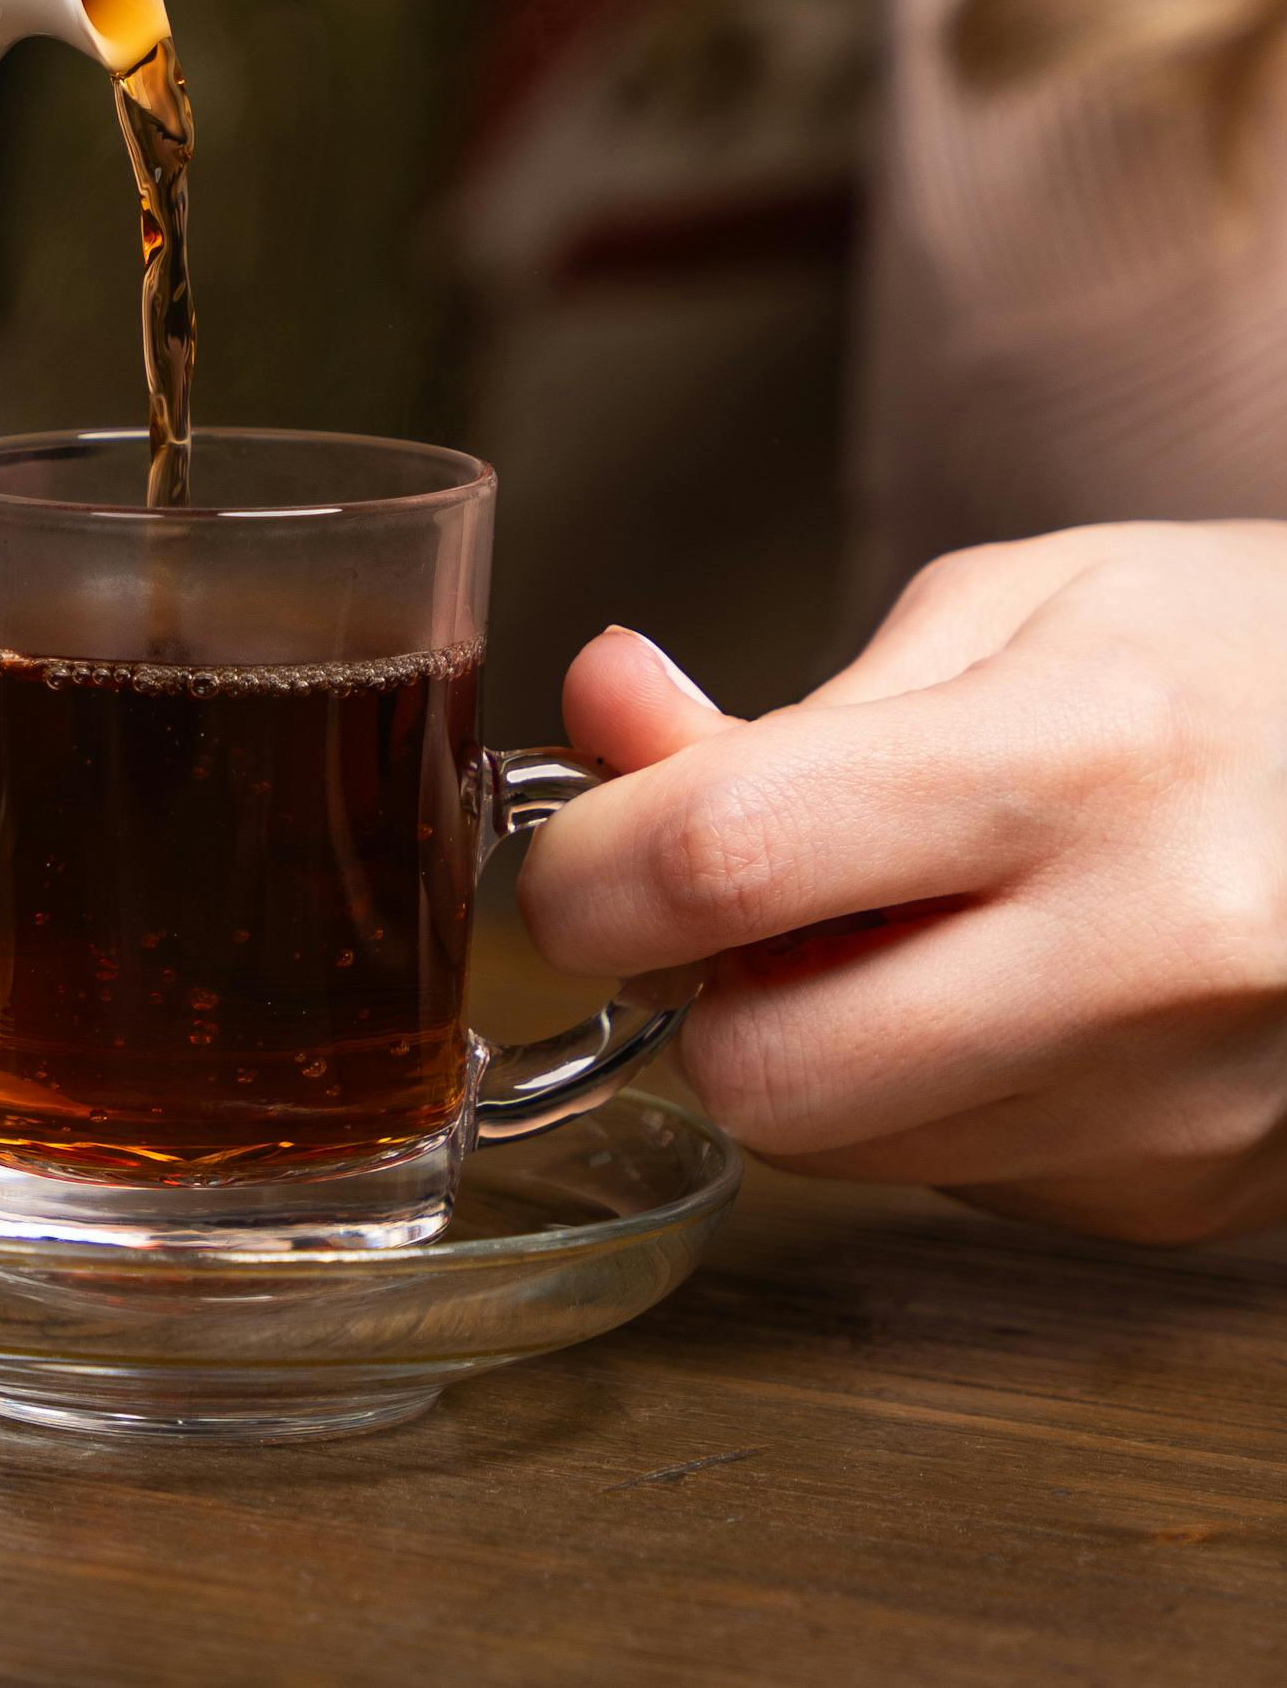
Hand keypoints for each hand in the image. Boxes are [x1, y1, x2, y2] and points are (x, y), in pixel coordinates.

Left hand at [521, 524, 1286, 1242]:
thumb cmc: (1233, 651)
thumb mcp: (1013, 601)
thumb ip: (790, 698)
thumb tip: (599, 715)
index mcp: (1083, 759)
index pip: (734, 860)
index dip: (590, 868)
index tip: (577, 852)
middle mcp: (1145, 959)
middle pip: (764, 1077)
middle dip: (689, 994)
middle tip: (735, 899)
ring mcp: (1177, 1109)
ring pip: (840, 1149)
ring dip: (809, 1040)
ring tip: (919, 916)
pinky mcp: (1184, 1197)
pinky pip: (947, 1171)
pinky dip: (924, 1088)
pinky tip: (1012, 986)